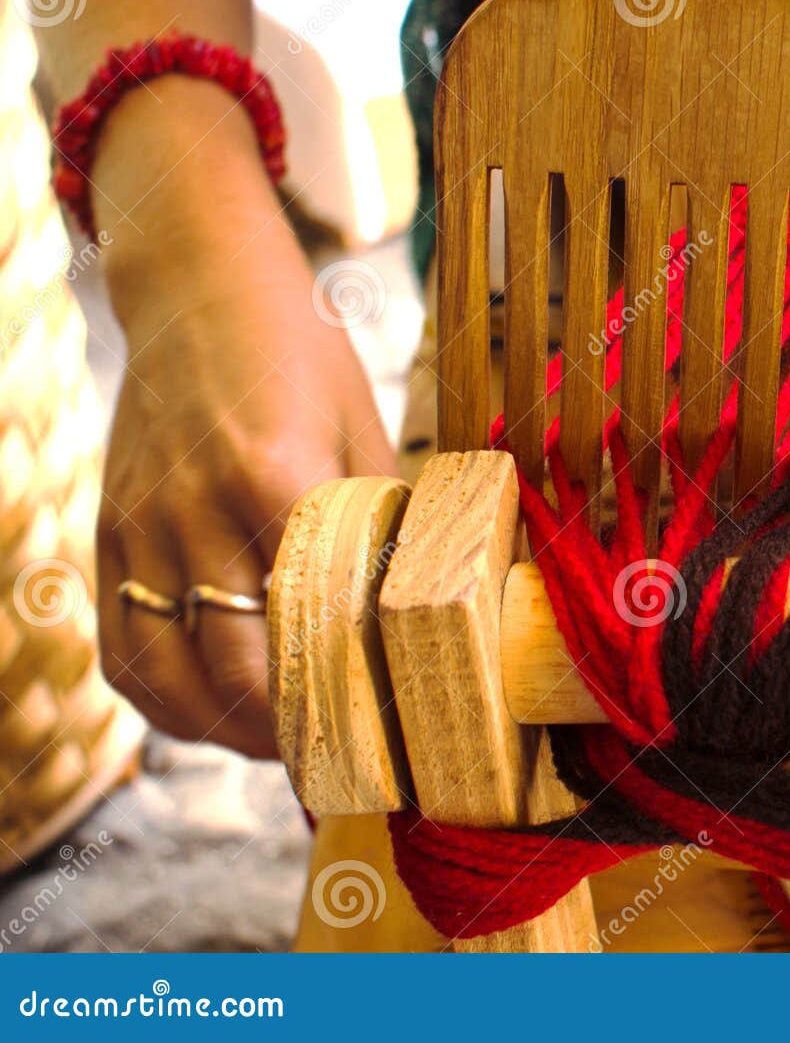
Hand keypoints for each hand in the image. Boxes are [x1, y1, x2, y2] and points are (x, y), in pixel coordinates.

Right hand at [97, 227, 395, 756]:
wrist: (196, 285)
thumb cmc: (300, 352)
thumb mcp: (364, 430)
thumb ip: (381, 523)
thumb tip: (420, 608)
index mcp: (276, 481)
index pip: (307, 633)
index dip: (339, 706)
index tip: (376, 746)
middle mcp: (195, 513)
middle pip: (235, 672)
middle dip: (286, 739)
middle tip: (332, 764)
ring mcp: (140, 526)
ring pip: (166, 675)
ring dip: (222, 730)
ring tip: (274, 748)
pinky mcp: (108, 530)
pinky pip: (121, 643)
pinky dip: (163, 695)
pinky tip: (207, 710)